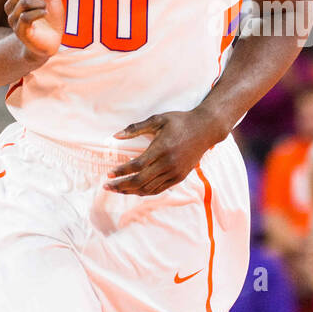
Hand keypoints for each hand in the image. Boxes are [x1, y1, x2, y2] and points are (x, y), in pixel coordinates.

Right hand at [0, 0, 64, 62]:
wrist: (51, 42)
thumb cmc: (51, 19)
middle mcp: (12, 6)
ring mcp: (14, 19)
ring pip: (25, 2)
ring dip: (41, 3)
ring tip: (46, 10)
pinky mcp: (20, 30)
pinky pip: (26, 16)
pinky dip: (39, 13)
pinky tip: (45, 14)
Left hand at [106, 109, 225, 194]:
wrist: (205, 129)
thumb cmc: (180, 121)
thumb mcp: (158, 119)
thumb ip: (136, 128)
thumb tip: (116, 136)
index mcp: (162, 148)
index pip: (137, 165)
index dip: (121, 172)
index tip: (109, 174)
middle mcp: (168, 163)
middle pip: (140, 181)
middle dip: (121, 185)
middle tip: (107, 186)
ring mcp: (175, 172)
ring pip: (149, 188)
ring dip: (131, 191)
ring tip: (118, 189)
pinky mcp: (180, 177)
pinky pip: (159, 189)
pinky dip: (145, 192)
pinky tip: (134, 190)